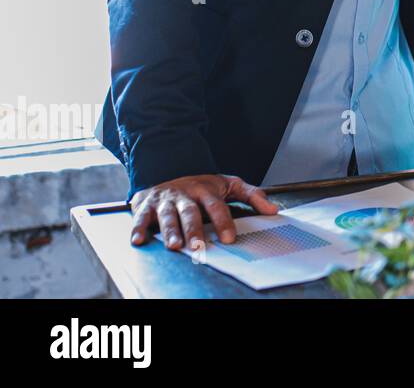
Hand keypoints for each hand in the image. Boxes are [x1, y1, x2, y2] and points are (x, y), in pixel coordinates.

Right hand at [129, 174, 277, 251]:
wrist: (167, 169)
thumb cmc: (201, 184)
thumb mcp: (229, 184)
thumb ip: (252, 195)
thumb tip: (273, 210)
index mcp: (206, 190)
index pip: (217, 206)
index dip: (223, 222)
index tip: (228, 238)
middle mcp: (185, 195)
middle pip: (191, 213)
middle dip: (195, 229)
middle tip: (199, 245)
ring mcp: (165, 200)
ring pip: (167, 216)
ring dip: (170, 231)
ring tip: (174, 245)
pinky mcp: (146, 206)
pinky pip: (141, 218)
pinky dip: (138, 229)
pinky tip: (139, 240)